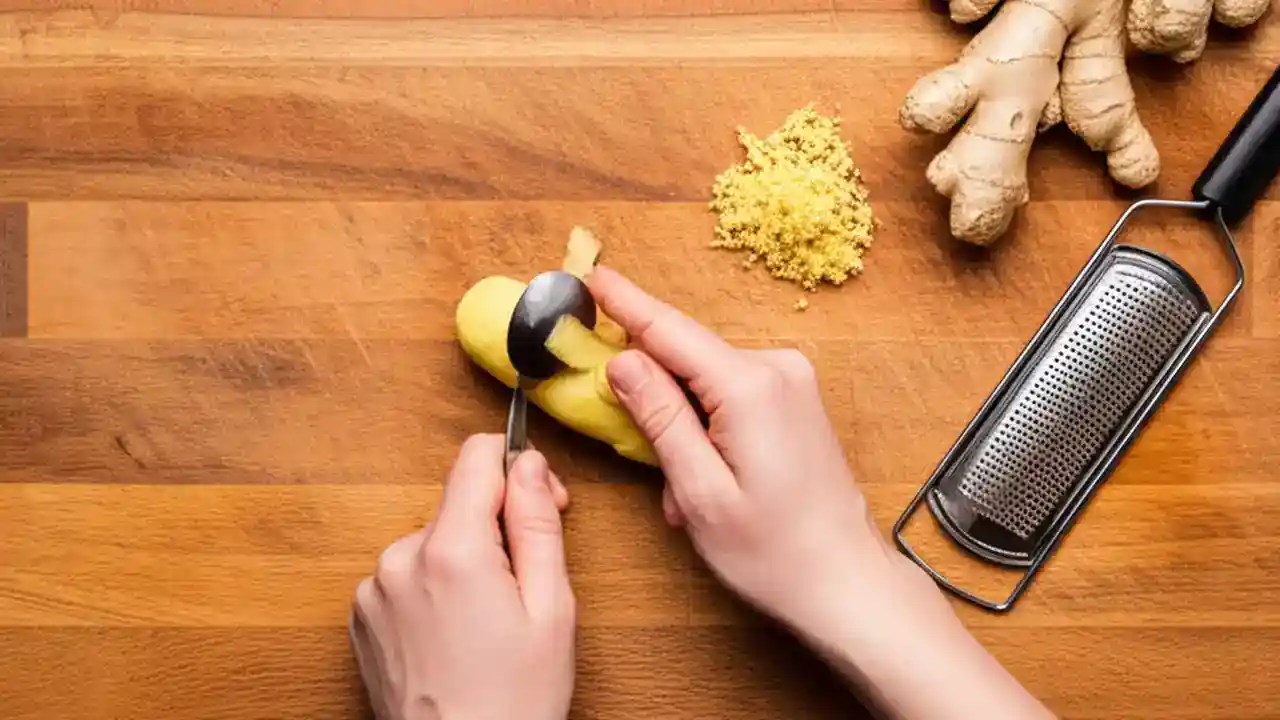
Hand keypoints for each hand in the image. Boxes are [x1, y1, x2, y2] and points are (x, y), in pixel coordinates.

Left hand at [350, 436, 574, 719]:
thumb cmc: (515, 701)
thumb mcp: (551, 608)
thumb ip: (537, 524)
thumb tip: (526, 463)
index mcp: (451, 550)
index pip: (474, 457)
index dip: (517, 469)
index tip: (541, 503)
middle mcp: (399, 559)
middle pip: (457, 505)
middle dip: (495, 529)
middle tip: (525, 585)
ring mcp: (373, 590)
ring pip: (432, 542)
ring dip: (462, 563)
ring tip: (486, 624)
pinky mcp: (361, 616)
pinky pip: (405, 576)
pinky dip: (432, 591)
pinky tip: (454, 636)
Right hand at [587, 267, 905, 638]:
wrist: (847, 582)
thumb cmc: (773, 552)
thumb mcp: (700, 491)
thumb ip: (659, 418)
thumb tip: (623, 361)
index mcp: (751, 387)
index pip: (670, 330)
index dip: (625, 303)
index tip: (590, 274)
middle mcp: (777, 368)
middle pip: (685, 357)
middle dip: (652, 401)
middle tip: (637, 453)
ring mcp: (792, 381)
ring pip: (704, 383)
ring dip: (681, 429)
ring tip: (685, 495)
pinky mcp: (795, 399)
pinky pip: (730, 397)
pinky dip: (706, 432)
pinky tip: (709, 482)